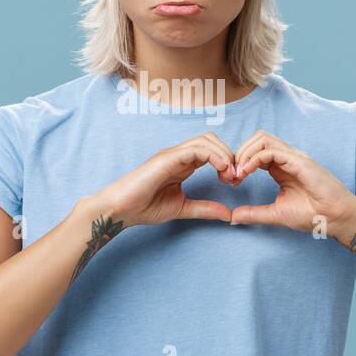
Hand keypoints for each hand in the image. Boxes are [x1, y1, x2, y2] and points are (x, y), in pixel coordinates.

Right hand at [91, 132, 239, 226]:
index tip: (234, 181)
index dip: (227, 162)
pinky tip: (221, 171)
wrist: (120, 209)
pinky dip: (214, 156)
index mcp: (182, 164)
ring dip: (224, 155)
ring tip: (230, 175)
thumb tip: (228, 214)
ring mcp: (172, 154)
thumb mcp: (182, 208)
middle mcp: (178, 155)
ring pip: (207, 140)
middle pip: (212, 140)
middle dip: (229, 155)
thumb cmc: (144, 207)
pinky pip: (196, 149)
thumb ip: (204, 208)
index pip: (212, 151)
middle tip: (235, 177)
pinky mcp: (167, 158)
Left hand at [228, 129, 355, 231]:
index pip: (255, 151)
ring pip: (262, 139)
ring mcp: (294, 157)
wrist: (336, 218)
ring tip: (238, 173)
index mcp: (281, 167)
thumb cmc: (313, 215)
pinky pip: (271, 150)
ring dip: (245, 153)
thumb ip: (255, 213)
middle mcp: (287, 158)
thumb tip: (232, 217)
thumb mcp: (276, 214)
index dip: (239, 162)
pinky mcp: (299, 161)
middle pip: (256, 139)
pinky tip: (247, 173)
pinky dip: (254, 159)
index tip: (231, 181)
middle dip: (239, 153)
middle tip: (231, 176)